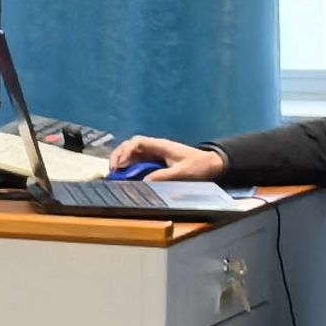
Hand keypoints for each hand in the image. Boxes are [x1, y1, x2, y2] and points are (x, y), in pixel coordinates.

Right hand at [103, 137, 224, 179]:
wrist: (212, 165)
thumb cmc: (199, 167)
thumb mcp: (182, 173)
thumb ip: (163, 177)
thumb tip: (144, 182)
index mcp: (161, 146)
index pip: (137, 142)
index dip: (125, 152)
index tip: (120, 166)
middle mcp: (155, 148)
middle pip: (130, 146)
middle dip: (118, 156)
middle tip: (113, 172)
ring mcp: (155, 154)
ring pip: (132, 153)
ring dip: (122, 162)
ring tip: (116, 175)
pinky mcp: (156, 162)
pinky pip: (138, 162)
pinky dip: (129, 168)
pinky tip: (126, 177)